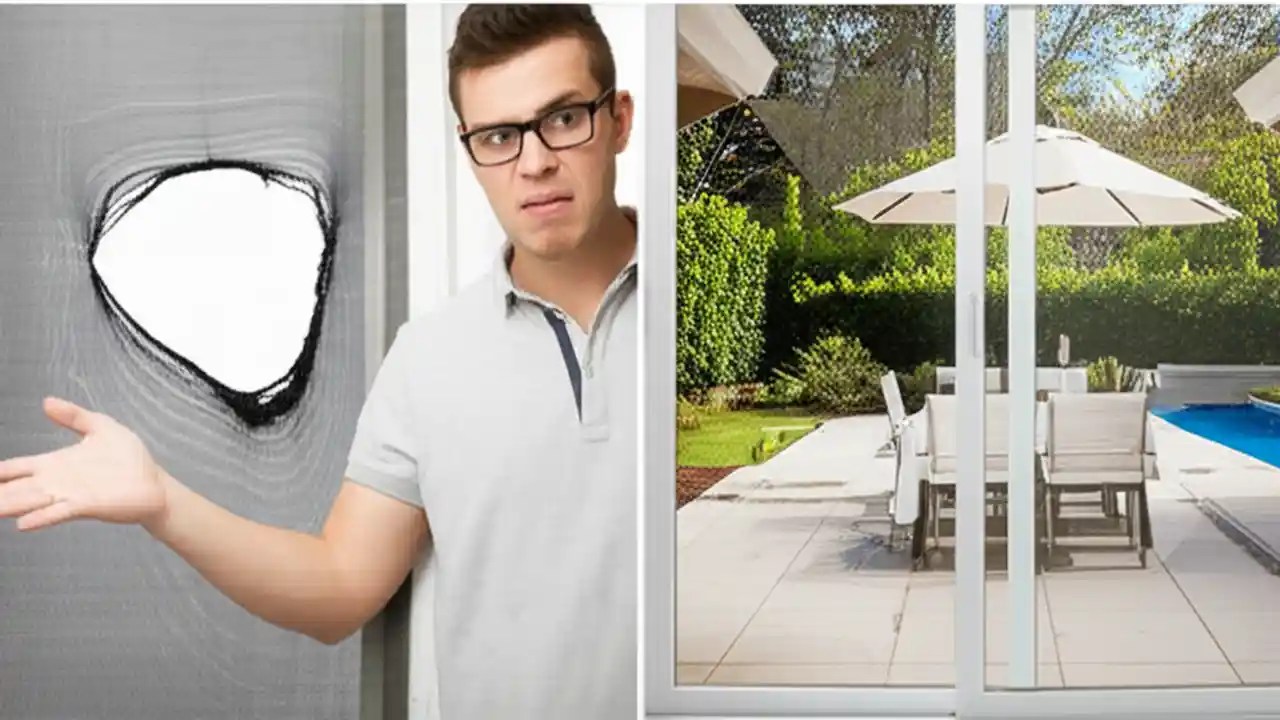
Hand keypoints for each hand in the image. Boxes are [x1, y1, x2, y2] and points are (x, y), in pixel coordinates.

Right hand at [0, 397, 166, 531]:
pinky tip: (22, 523)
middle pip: (15, 487)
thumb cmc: (129, 459)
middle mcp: (56, 482)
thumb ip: (74, 416)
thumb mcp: (101, 427)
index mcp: (55, 464)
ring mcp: (69, 495)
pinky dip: (41, 517)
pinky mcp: (86, 506)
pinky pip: (59, 512)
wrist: (155, 483)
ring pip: (30, 501)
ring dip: (9, 505)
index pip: (17, 468)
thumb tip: (46, 401)